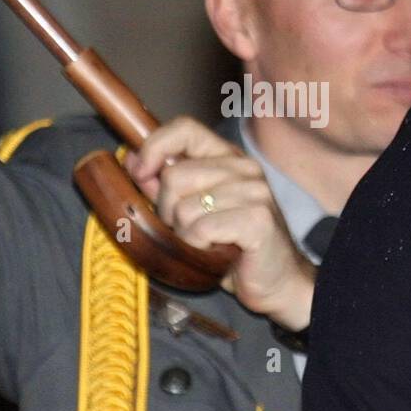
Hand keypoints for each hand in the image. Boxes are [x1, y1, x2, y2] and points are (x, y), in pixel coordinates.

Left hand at [126, 117, 316, 330]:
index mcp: (229, 158)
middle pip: (175, 177)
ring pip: (184, 209)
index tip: (140, 173)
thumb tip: (133, 160)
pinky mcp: (258, 219)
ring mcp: (254, 191)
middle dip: (168, 212)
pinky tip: (216, 252)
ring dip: (185, 236)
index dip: (155, 147)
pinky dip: (199, 247)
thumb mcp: (193, 211)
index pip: (185, 129)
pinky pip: (201, 229)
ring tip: (207, 244)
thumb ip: (165, 186)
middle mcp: (244, 168)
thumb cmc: (233, 247)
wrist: (277, 282)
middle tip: (189, 232)